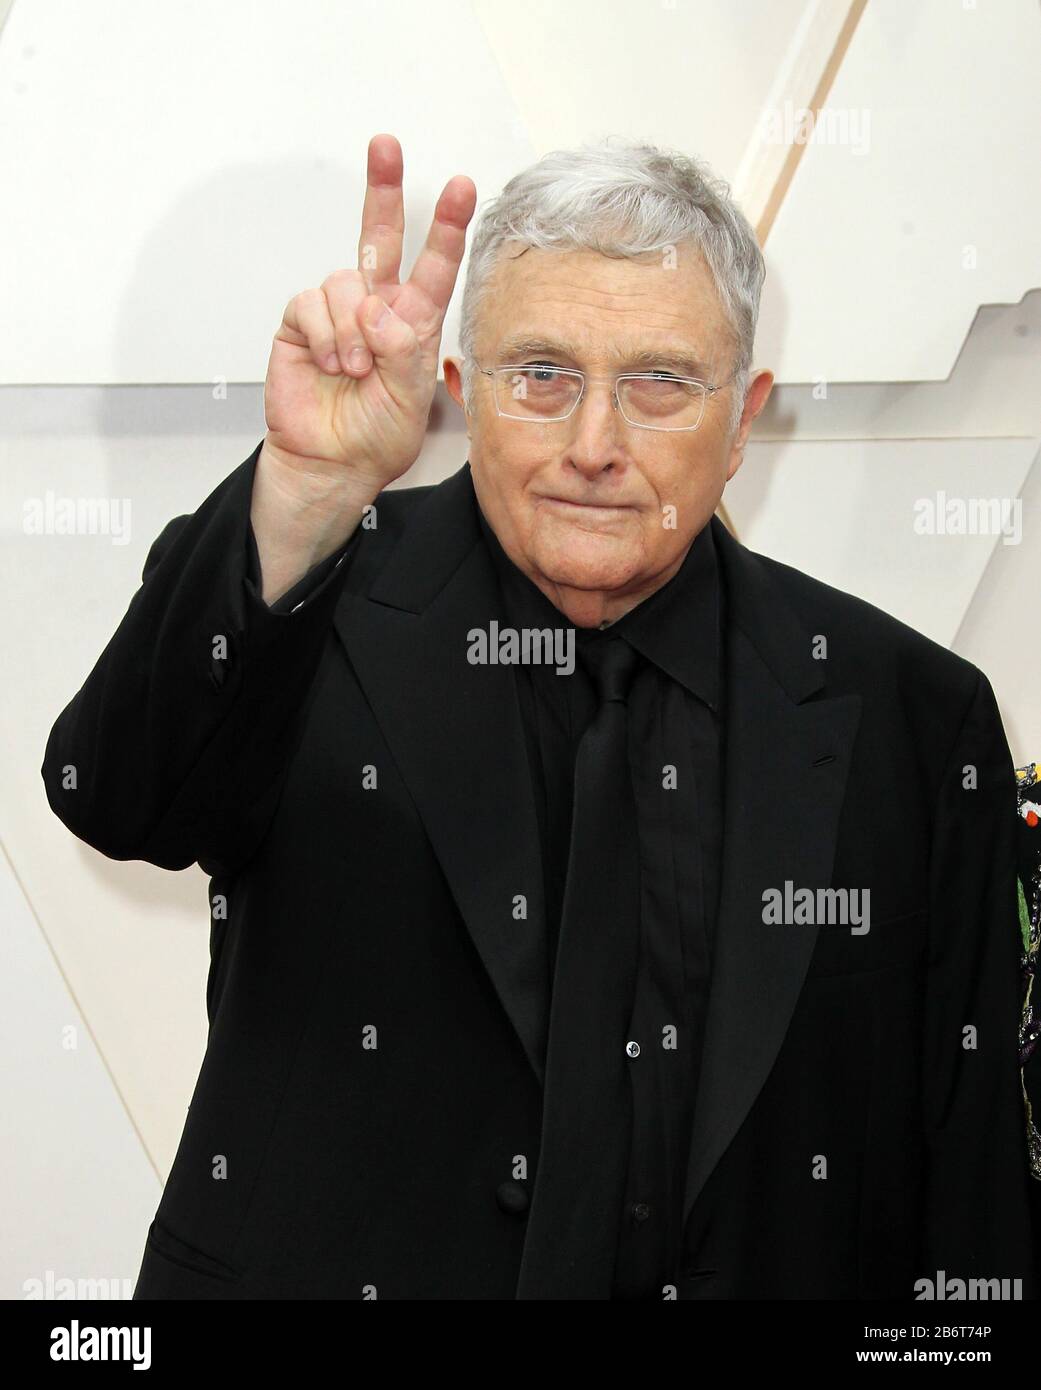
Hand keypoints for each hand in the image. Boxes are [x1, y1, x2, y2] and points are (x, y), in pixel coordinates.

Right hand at [261, 133, 476, 495]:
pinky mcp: (299, 323)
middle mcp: (375, 308)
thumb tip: (378, 309)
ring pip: (346, 283)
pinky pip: (311, 303)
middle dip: (382, 188)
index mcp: (413, 322)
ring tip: (356, 369)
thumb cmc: (376, 437)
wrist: (331, 464)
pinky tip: (332, 364)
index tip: (461, 187)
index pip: (433, 267)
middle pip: (380, 236)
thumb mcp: (409, 401)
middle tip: (386, 144)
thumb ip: (403, 353)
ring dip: (353, 328)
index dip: (446, 227)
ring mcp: (336, 313)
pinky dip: (326, 334)